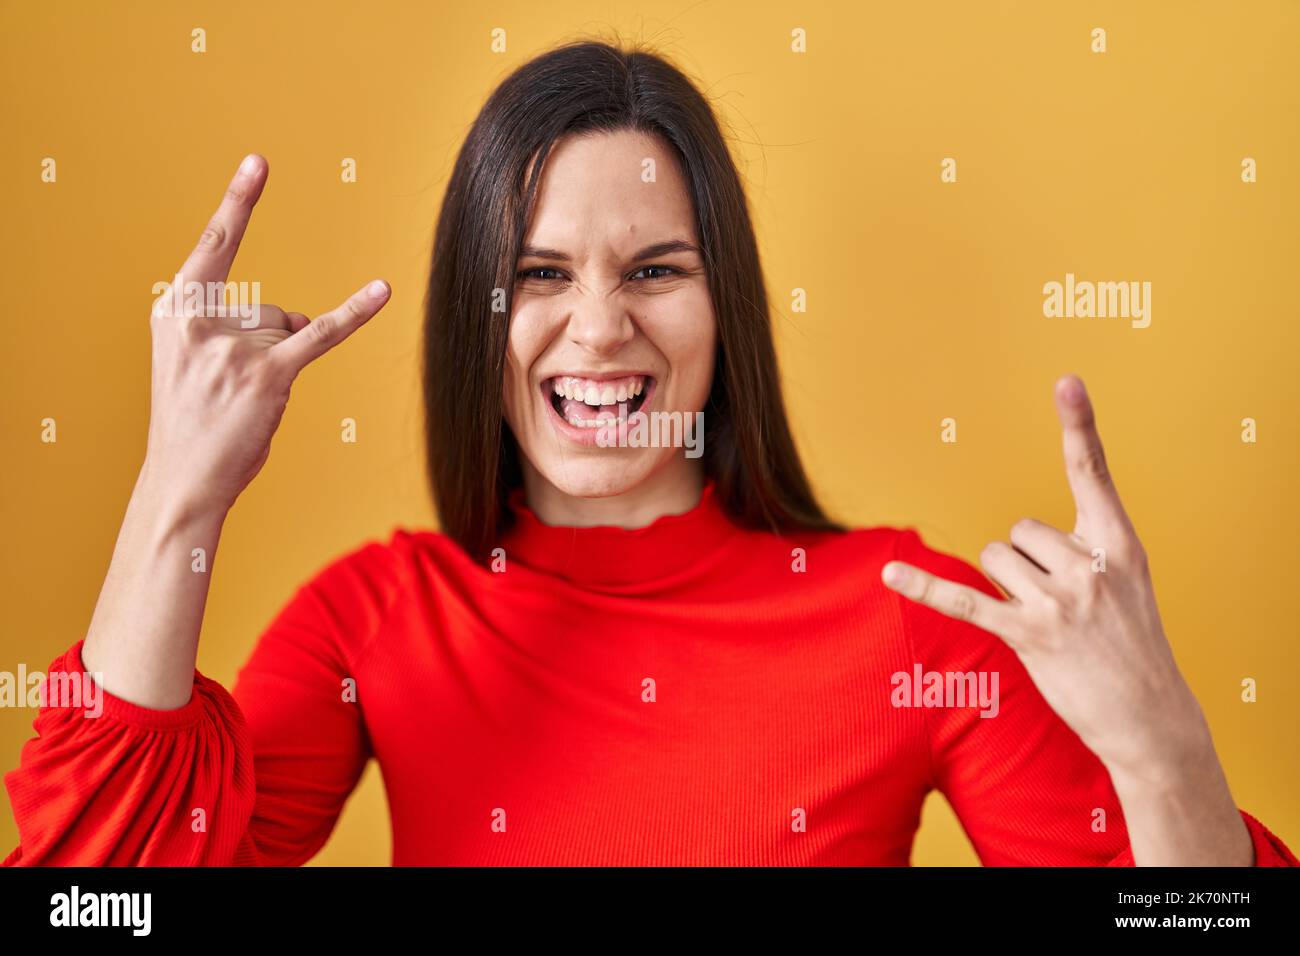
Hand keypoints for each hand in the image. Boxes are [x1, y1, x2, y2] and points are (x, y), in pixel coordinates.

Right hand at [142, 153, 390, 515]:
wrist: (182, 481)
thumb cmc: (192, 421)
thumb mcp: (193, 360)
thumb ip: (238, 326)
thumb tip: (296, 320)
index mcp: (175, 312)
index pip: (213, 247)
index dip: (239, 203)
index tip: (259, 162)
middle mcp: (200, 322)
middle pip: (268, 308)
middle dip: (265, 346)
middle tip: (229, 391)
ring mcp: (234, 348)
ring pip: (289, 329)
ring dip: (280, 365)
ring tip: (243, 403)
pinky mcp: (269, 375)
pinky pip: (321, 334)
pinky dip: (354, 313)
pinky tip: (382, 289)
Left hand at [881, 375, 1206, 778]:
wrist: (1151, 716)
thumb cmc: (1133, 644)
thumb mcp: (1128, 582)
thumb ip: (1085, 546)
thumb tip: (1026, 537)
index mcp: (1118, 544)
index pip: (1092, 474)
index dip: (1079, 425)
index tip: (1066, 380)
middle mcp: (1090, 565)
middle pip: (1018, 529)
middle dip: (1026, 562)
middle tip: (1062, 603)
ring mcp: (1059, 601)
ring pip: (995, 558)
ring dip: (1008, 586)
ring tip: (1048, 621)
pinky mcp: (1028, 635)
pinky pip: (964, 600)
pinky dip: (924, 587)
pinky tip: (890, 575)